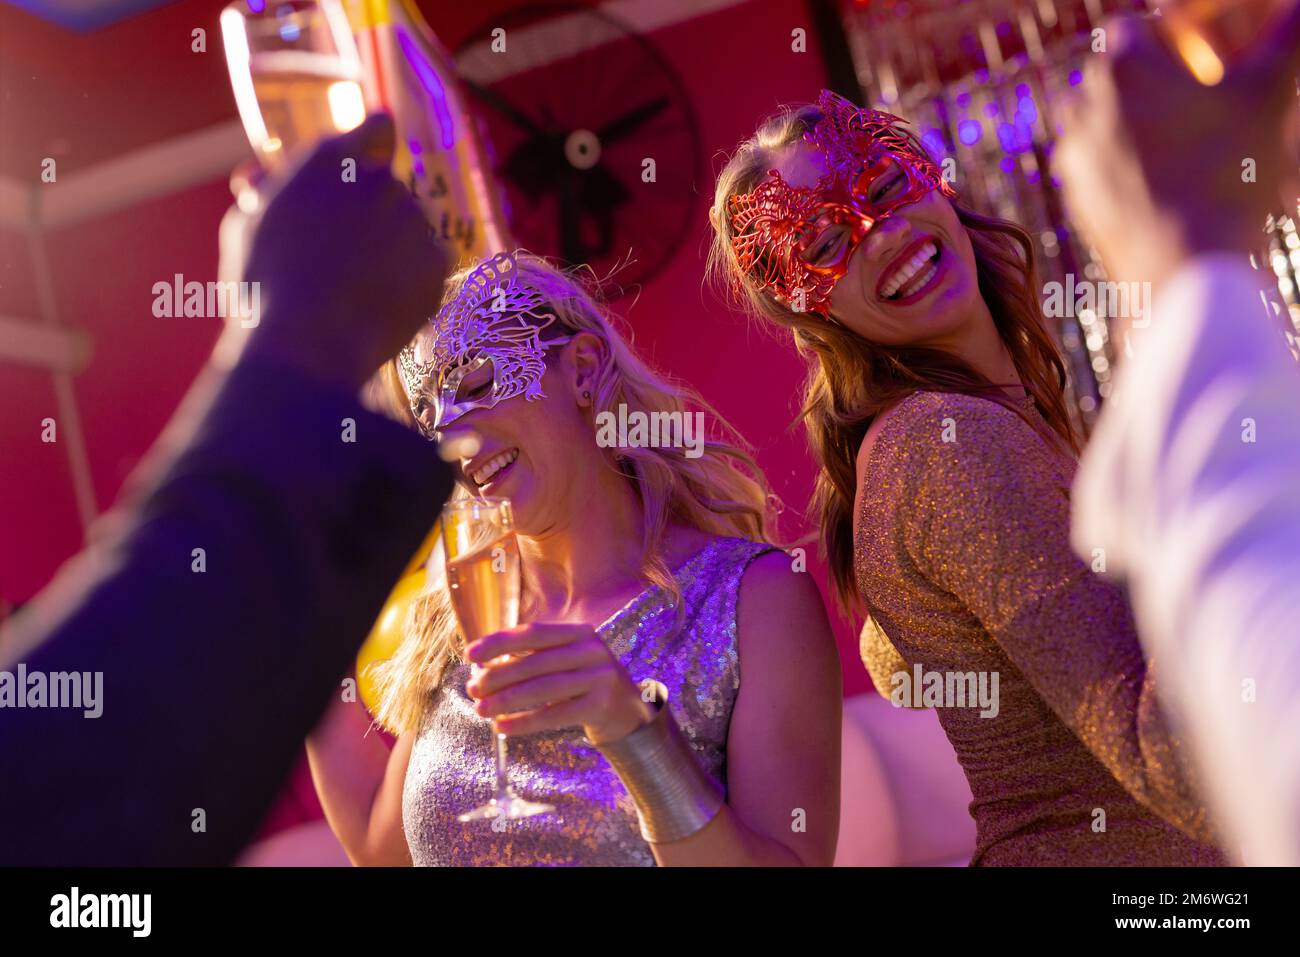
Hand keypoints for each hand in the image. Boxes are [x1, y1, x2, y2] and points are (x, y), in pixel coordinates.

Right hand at [233, 114, 448, 391]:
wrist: (308, 345)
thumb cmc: (265, 287)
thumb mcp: (246, 225)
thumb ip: (265, 191)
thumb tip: (260, 176)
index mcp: (330, 158)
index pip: (376, 129)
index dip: (374, 145)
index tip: (371, 159)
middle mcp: (379, 179)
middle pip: (389, 187)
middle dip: (372, 212)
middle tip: (344, 254)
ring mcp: (414, 219)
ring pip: (412, 224)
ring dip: (395, 245)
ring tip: (358, 286)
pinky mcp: (437, 260)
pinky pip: (431, 260)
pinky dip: (416, 277)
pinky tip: (384, 300)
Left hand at [464, 623, 655, 744]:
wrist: (629, 712)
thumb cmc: (585, 685)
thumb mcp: (565, 663)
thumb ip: (532, 660)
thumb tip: (483, 669)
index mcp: (578, 632)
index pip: (533, 633)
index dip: (499, 642)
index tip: (470, 655)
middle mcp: (592, 649)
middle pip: (535, 662)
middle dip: (498, 676)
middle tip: (472, 689)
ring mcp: (600, 677)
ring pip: (543, 688)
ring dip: (506, 700)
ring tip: (481, 710)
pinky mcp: (601, 705)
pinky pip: (555, 714)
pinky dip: (525, 722)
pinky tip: (503, 728)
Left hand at [1054, 9, 1299, 294]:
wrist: (1185, 261)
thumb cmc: (1229, 171)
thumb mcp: (1268, 96)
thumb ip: (1288, 38)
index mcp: (1124, 66)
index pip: (1133, 28)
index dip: (1164, 37)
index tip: (1191, 55)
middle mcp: (1084, 106)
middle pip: (1109, 76)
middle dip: (1143, 81)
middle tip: (1186, 98)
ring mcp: (1074, 155)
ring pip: (1096, 123)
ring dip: (1125, 123)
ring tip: (1174, 142)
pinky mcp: (1074, 197)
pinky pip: (1093, 168)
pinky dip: (1118, 166)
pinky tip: (1159, 181)